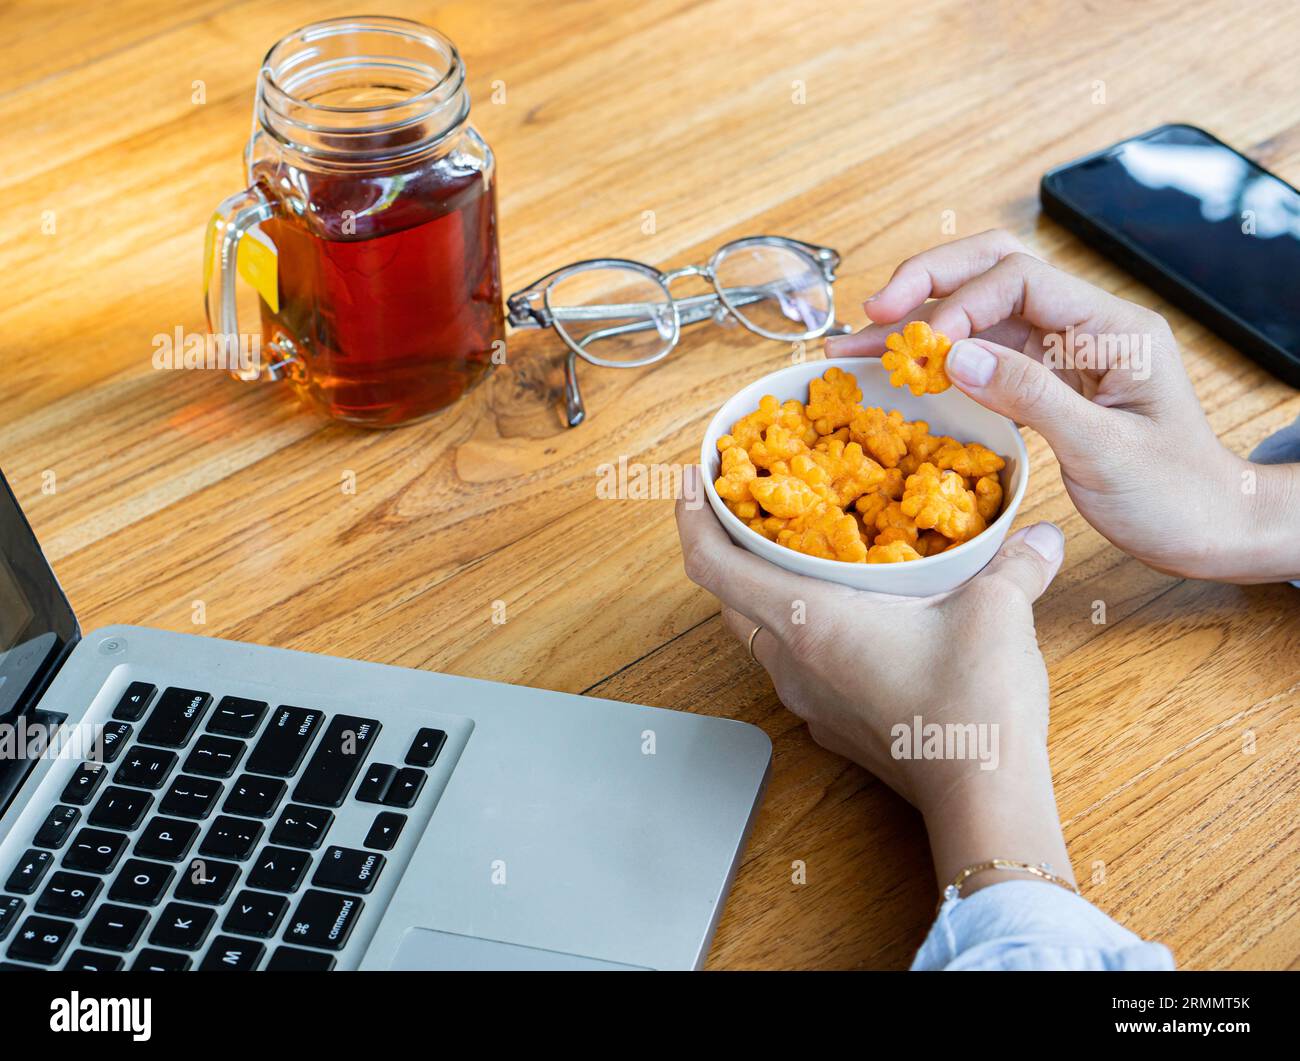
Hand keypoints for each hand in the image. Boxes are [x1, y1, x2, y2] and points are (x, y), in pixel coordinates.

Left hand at [676, 467, 1074, 889]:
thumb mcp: (997, 610)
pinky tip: (852, 616)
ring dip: (771, 593)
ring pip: (764, 634)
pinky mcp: (834, 725)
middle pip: (730, 598)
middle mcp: (792, 662)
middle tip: (754, 509)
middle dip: (732, 549)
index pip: (713, 565)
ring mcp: (809, 700)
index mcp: (806, 620)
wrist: (983, 797)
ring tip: (806, 555)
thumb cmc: (970, 703)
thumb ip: (1015, 562)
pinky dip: (807, 631)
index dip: (690, 517)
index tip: (690, 482)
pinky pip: (799, 666)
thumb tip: (1040, 536)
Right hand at [826, 230, 1296, 582]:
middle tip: (873, 311)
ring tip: (858, 341)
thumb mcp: (1102, 449)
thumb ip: (1029, 396)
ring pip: (979, 314)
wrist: (1210, 529)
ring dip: (919, 321)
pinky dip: (936, 360)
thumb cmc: (1176, 494)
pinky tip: (895, 371)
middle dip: (929, 283)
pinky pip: (981, 357)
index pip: (1021, 280)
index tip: (921, 346)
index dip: (961, 303)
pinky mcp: (1044, 384)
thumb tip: (954, 356)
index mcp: (1111, 326)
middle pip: (993, 270)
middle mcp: (1084, 326)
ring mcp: (1062, 353)